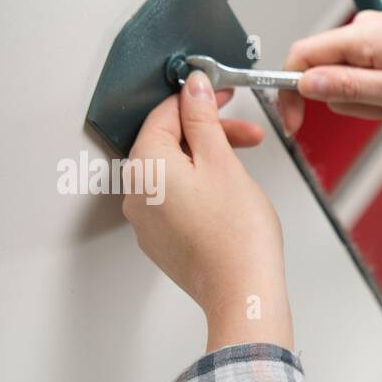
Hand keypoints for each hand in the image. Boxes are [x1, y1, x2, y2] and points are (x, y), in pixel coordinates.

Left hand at [124, 70, 293, 353]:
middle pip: (168, 143)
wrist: (243, 293)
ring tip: (244, 168)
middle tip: (246, 135)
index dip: (197, 99)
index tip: (221, 94)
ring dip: (207, 160)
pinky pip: (175, 199)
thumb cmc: (237, 236)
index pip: (164, 114)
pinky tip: (229, 195)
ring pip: (173, 172)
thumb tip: (192, 89)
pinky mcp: (161, 240)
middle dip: (208, 133)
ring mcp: (146, 220)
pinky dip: (200, 187)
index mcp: (145, 166)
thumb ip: (203, 120)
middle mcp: (135, 193)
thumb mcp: (223, 162)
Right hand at [278, 9, 381, 135]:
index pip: (302, 56)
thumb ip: (351, 88)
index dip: (290, 91)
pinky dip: (380, 95)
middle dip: (350, 102)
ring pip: (344, 81)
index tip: (294, 124)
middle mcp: (364, 28)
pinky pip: (363, 78)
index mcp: (364, 35)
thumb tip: (307, 83)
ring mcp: (374, 36)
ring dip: (369, 102)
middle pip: (324, 74)